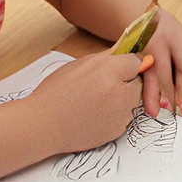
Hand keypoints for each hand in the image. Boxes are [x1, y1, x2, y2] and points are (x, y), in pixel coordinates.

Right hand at [26, 53, 142, 152]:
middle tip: (105, 85)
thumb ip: (105, 58)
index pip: (135, 62)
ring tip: (97, 101)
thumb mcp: (77, 66)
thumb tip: (124, 52)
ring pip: (134, 100)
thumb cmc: (55, 93)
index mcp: (107, 71)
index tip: (119, 67)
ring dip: (123, 98)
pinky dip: (117, 114)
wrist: (43, 125)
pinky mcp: (119, 129)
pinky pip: (127, 117)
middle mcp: (119, 91)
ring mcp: (121, 113)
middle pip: (138, 81)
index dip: (126, 64)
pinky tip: (96, 114)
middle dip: (127, 81)